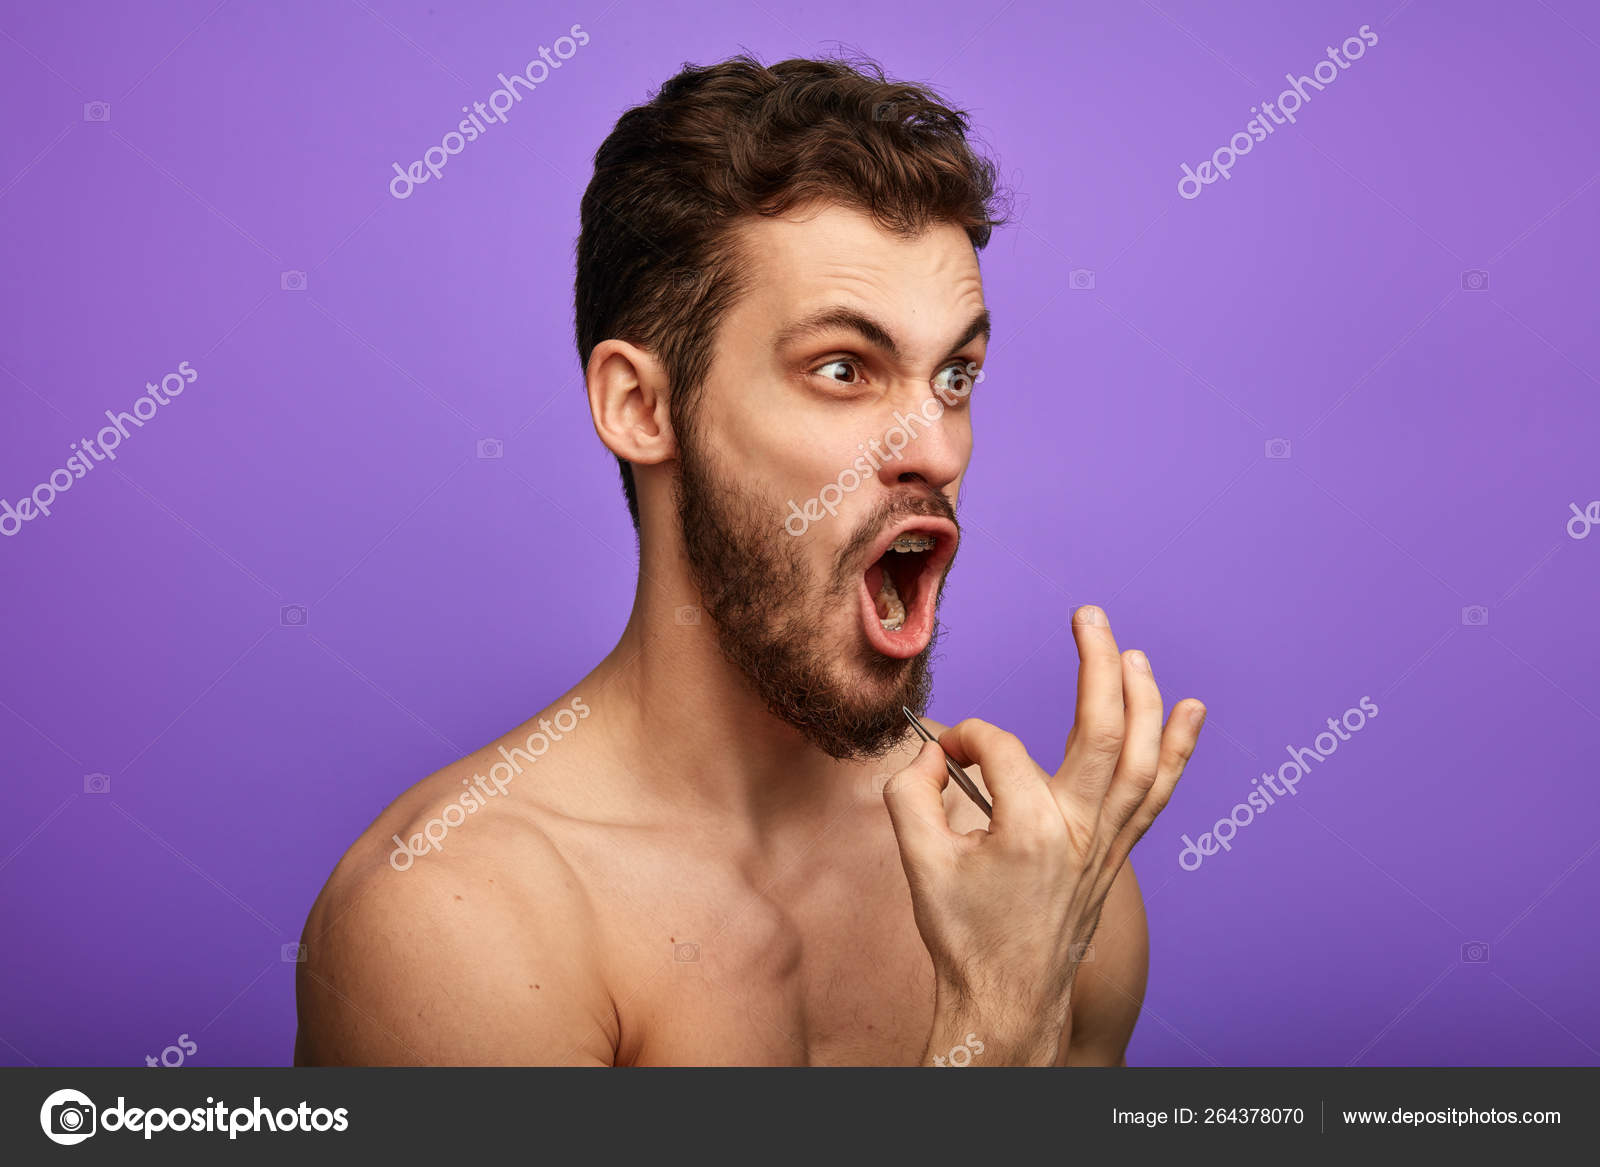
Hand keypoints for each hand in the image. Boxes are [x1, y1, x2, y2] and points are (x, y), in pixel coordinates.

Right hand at [883, 604, 1204, 1064]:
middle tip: (1087, 615)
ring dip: (1144, 696)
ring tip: (1132, 651)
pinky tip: (1192, 710)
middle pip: (1103, 727)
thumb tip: (933, 754)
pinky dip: (1179, 748)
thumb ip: (910, 793)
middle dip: (1096, 661)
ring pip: (1143, 756)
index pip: (997, 748)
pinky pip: (1159, 790)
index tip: (941, 758)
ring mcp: (1108, 842)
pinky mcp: (1118, 852)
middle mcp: (1081, 830)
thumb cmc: (964, 935)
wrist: (1007, 999)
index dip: (963, 740)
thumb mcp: (915, 860)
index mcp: (1028, 828)